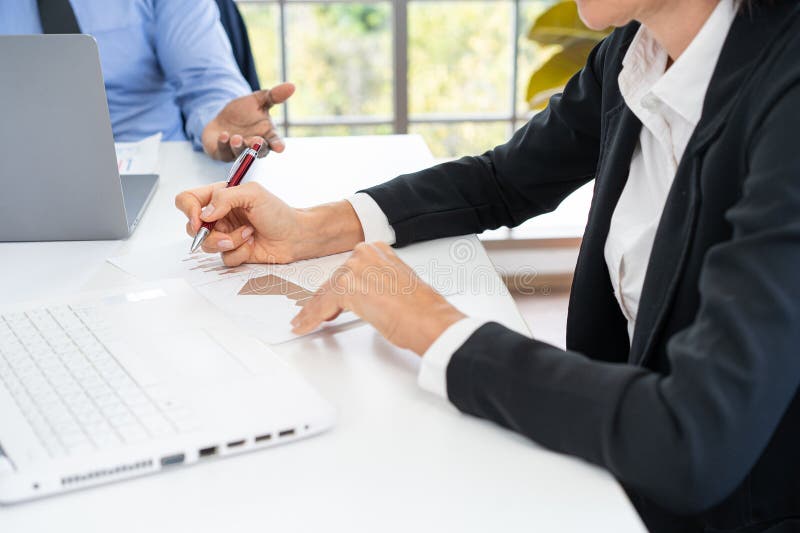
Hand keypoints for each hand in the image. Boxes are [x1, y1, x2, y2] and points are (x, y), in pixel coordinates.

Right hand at [175, 182, 364, 265]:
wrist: (296, 236)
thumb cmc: (278, 212)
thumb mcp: (253, 193)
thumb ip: (225, 198)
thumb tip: (205, 214)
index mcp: (219, 197)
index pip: (187, 200)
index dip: (188, 210)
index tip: (201, 219)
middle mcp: (219, 216)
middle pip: (192, 228)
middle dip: (210, 233)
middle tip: (227, 232)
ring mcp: (225, 235)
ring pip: (206, 246)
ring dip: (229, 241)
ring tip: (249, 234)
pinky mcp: (233, 252)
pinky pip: (224, 259)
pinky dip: (239, 252)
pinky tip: (252, 244)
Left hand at [201, 83, 294, 161]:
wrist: (222, 118)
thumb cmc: (244, 112)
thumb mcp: (259, 100)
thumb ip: (274, 96)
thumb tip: (292, 86)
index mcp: (268, 136)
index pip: (276, 143)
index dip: (277, 145)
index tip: (280, 148)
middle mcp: (254, 147)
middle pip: (259, 151)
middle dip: (258, 147)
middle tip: (257, 141)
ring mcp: (239, 152)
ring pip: (241, 154)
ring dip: (239, 147)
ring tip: (236, 138)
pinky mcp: (223, 152)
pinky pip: (224, 152)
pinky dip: (223, 145)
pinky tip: (223, 136)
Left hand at [291, 242, 465, 354]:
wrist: (429, 321)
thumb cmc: (422, 311)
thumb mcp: (398, 287)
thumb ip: (378, 285)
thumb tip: (368, 297)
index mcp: (379, 250)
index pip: (347, 271)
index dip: (334, 288)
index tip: (325, 298)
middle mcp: (365, 255)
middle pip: (333, 280)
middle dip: (321, 300)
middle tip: (311, 314)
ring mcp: (355, 269)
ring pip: (324, 293)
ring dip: (312, 311)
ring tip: (304, 322)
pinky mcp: (347, 288)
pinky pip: (321, 306)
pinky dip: (310, 318)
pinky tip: (304, 325)